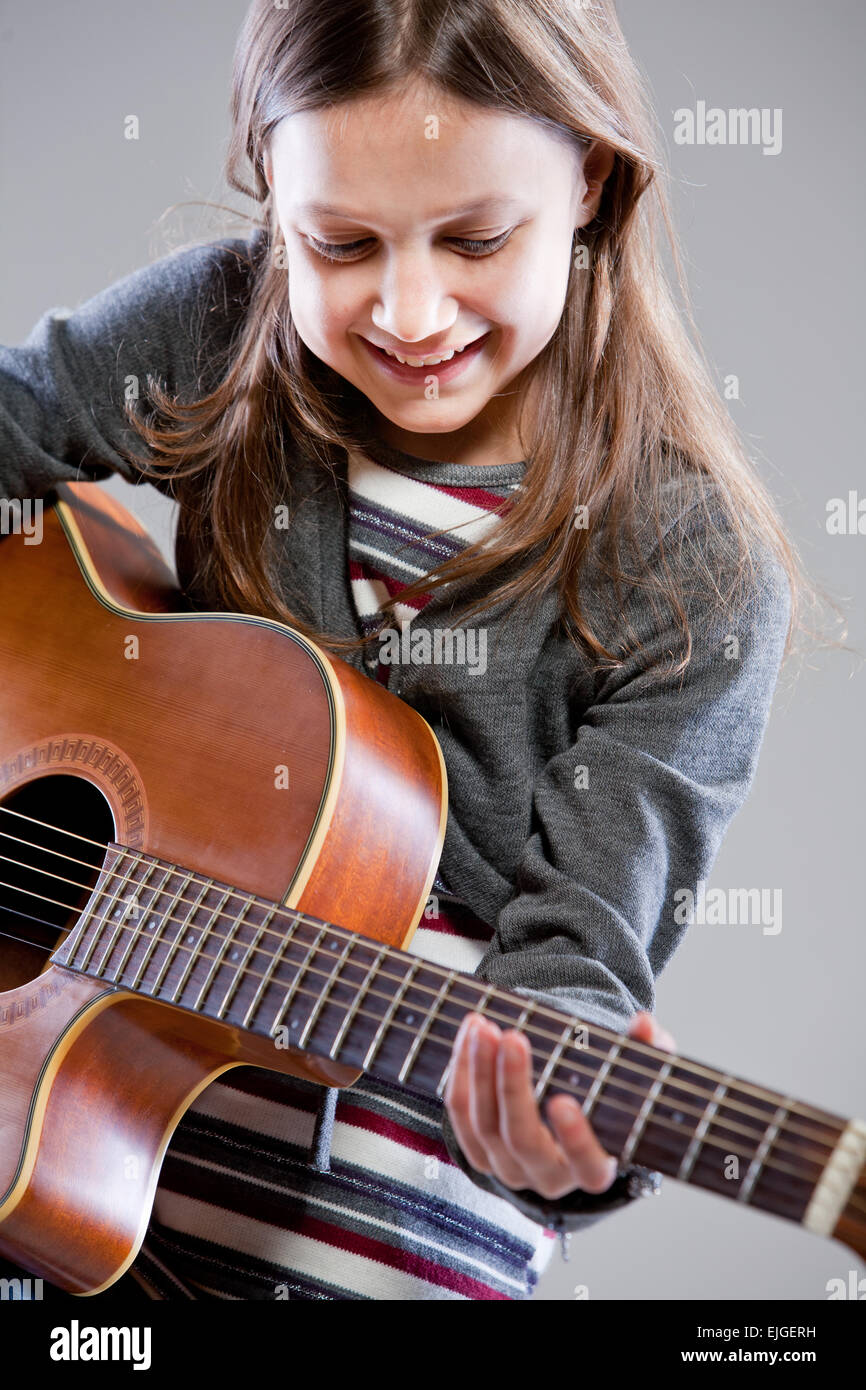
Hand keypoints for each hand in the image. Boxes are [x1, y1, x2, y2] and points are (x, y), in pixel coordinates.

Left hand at [444, 1009, 676, 1200]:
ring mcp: (506, 1166)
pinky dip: (461, 1070)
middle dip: (513, 1086)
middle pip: (523, 1139)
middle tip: (514, 1037)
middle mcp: (546, 1176)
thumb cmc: (603, 1093)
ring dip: (479, 1070)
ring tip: (484, 1026)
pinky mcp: (477, 1149)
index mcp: (592, 1167)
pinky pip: (460, 1114)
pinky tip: (470, 1033)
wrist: (563, 1113)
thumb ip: (647, 1051)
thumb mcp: (633, 1075)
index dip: (575, 1138)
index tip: (563, 1100)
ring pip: (484, 1124)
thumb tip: (643, 1024)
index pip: (586, 1165)